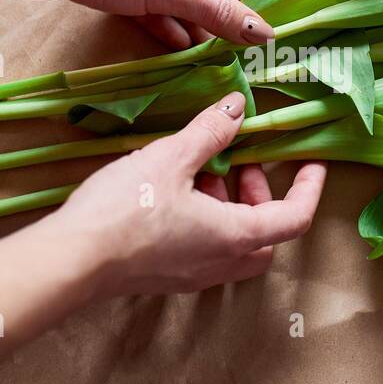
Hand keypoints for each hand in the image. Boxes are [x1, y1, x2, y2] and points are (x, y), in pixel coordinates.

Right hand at [37, 92, 325, 297]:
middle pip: (266, 237)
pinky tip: (172, 191)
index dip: (309, 188)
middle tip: (241, 164)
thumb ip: (210, 132)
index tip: (311, 162)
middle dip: (262, 197)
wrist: (71, 260)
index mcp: (235, 236)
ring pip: (233, 245)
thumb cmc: (125, 210)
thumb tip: (237, 108)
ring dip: (229, 207)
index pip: (294, 217)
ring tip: (199, 170)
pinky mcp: (165, 276)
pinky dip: (204, 220)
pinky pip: (202, 250)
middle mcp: (220, 263)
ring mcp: (192, 275)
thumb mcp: (172, 158)